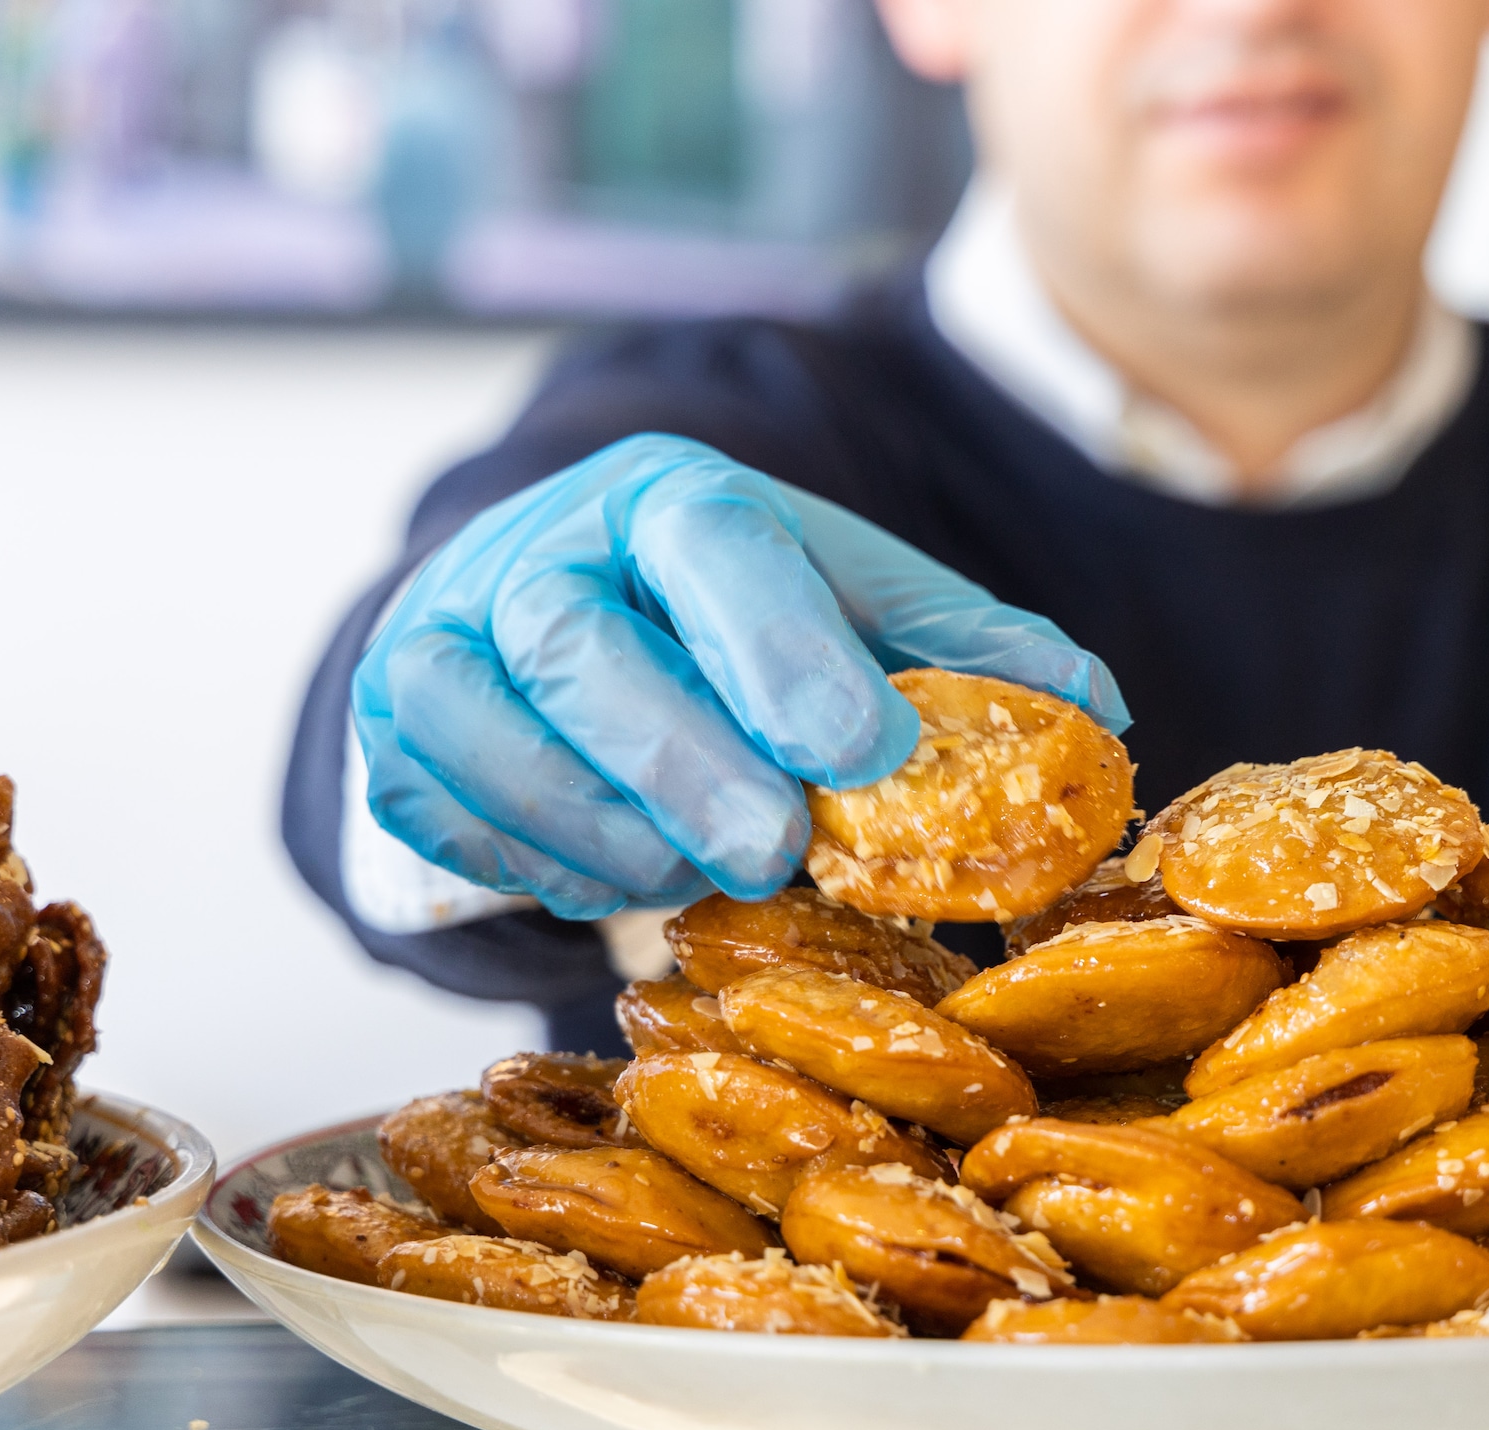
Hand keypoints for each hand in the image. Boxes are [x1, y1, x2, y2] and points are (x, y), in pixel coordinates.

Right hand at [352, 434, 1127, 920]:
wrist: (540, 621)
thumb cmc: (724, 621)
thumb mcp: (845, 602)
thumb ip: (962, 648)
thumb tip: (1094, 714)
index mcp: (668, 495)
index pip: (717, 546)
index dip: (787, 651)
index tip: (867, 751)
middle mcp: (534, 550)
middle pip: (583, 650)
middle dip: (689, 764)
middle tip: (777, 849)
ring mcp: (438, 645)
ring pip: (507, 752)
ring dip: (625, 837)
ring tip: (709, 863)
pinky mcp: (394, 746)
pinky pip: (466, 835)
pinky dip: (559, 874)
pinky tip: (627, 871)